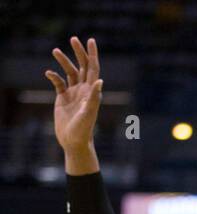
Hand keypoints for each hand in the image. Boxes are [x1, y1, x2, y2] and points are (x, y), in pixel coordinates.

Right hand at [45, 36, 102, 156]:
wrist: (74, 142)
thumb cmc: (83, 130)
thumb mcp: (89, 112)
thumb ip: (94, 97)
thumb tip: (100, 80)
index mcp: (91, 91)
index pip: (93, 69)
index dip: (92, 54)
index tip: (90, 40)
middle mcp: (83, 90)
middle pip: (81, 66)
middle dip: (78, 52)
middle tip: (73, 39)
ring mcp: (73, 93)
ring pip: (69, 72)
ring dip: (63, 61)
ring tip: (55, 51)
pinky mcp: (63, 98)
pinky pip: (58, 82)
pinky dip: (53, 76)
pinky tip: (48, 73)